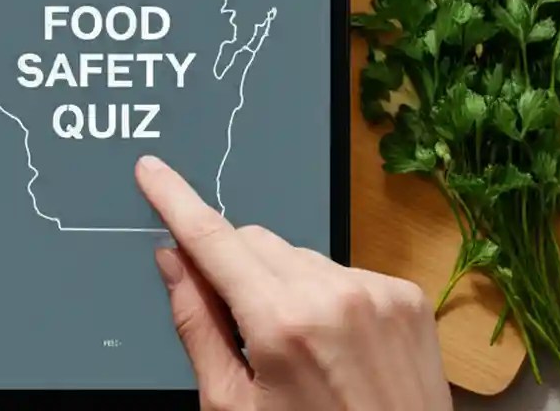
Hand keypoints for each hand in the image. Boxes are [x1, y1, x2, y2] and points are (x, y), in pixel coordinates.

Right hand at [136, 155, 452, 410]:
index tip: (153, 172)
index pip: (212, 240)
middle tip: (237, 326)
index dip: (175, 200)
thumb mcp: (232, 406)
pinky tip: (334, 345)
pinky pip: (344, 272)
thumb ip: (196, 325)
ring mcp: (378, 292)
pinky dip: (327, 296)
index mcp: (282, 324)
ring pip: (299, 255)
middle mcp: (335, 295)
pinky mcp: (406, 296)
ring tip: (297, 349)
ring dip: (282, 283)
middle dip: (233, 267)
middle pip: (254, 241)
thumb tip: (172, 262)